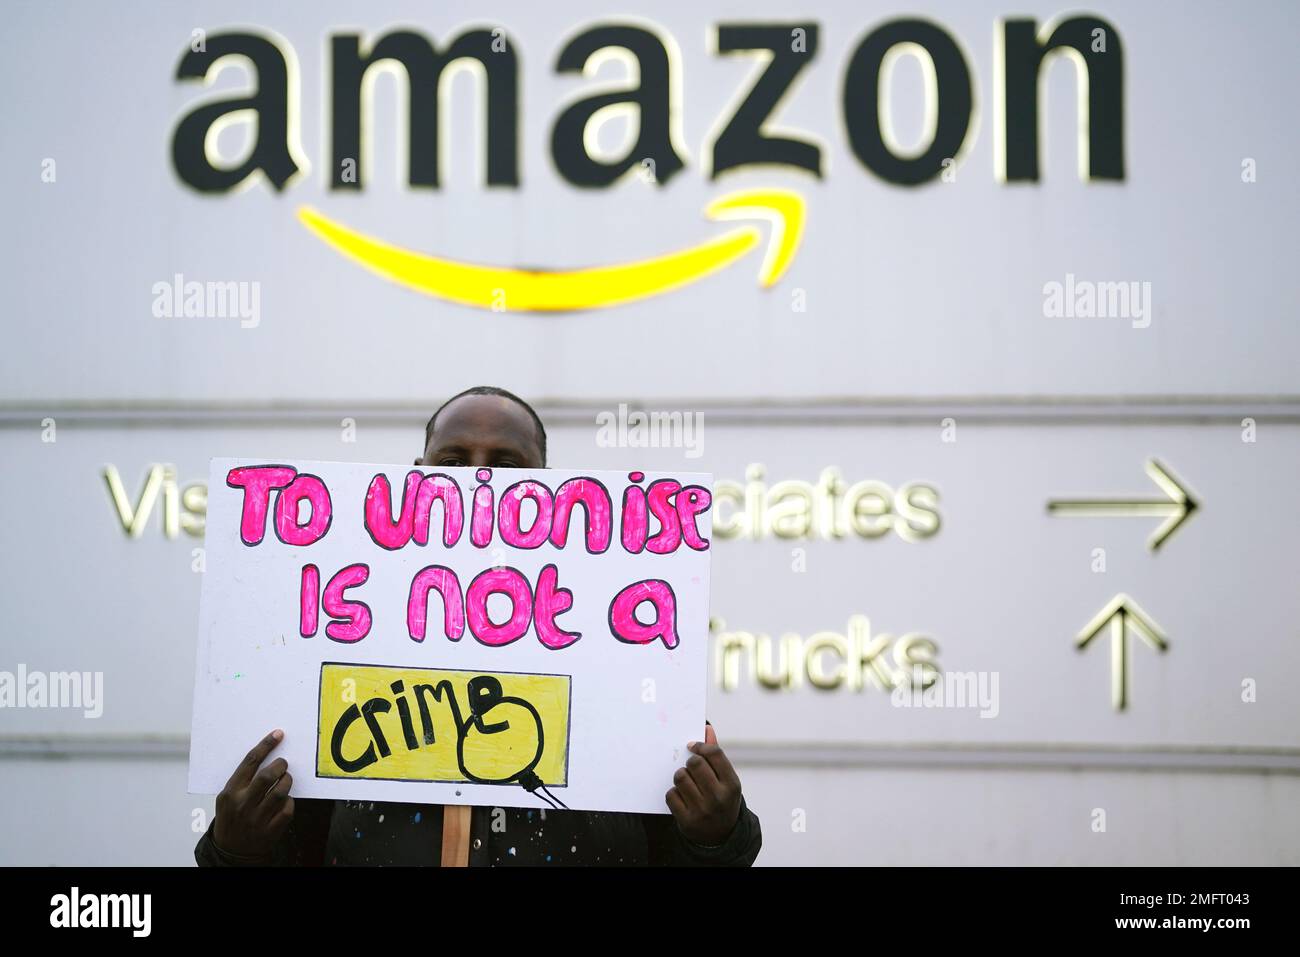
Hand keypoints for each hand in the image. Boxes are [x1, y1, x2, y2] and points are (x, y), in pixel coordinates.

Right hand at [213, 729, 294, 857]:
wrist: (230, 851)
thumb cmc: (231, 817)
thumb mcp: (227, 798)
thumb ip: (242, 780)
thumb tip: (266, 754)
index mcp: (230, 792)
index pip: (250, 762)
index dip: (266, 745)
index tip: (278, 735)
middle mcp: (243, 804)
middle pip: (268, 775)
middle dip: (280, 765)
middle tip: (283, 763)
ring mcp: (257, 818)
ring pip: (281, 791)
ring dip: (287, 781)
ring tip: (285, 779)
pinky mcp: (270, 830)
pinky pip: (287, 808)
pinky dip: (289, 801)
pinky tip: (285, 800)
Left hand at [665, 724, 741, 845]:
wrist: (720, 836)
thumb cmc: (721, 798)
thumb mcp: (726, 779)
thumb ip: (716, 754)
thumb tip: (706, 729)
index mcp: (732, 784)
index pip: (714, 753)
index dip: (700, 746)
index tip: (692, 747)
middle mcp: (719, 797)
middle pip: (694, 763)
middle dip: (690, 762)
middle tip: (691, 768)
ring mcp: (703, 810)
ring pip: (680, 777)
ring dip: (680, 776)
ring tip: (687, 782)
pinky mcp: (686, 821)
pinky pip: (671, 794)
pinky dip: (674, 793)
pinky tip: (682, 797)